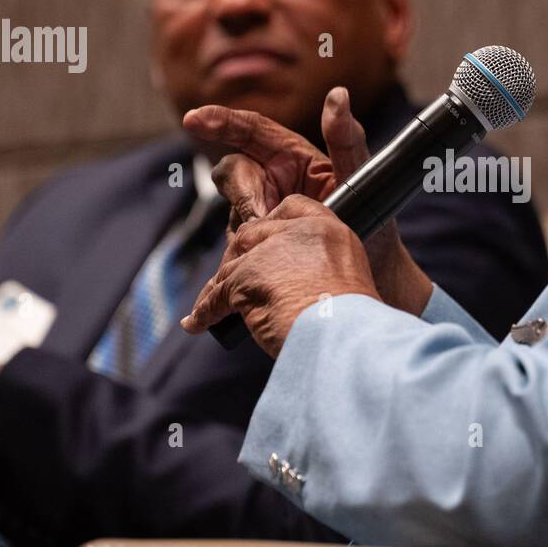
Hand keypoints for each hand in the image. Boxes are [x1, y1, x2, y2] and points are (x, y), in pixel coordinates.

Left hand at [180, 195, 381, 355]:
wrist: (343, 338)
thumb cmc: (351, 322)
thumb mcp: (348, 281)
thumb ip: (321, 271)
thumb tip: (299, 285)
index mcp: (328, 230)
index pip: (292, 208)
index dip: (272, 224)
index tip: (264, 243)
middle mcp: (298, 234)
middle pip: (253, 235)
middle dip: (239, 258)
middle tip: (234, 282)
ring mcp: (268, 255)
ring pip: (231, 268)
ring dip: (219, 289)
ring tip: (209, 309)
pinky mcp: (244, 279)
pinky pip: (216, 296)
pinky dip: (205, 312)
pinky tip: (197, 323)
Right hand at [184, 87, 431, 313]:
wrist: (372, 275)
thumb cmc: (372, 221)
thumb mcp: (360, 179)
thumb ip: (347, 138)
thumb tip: (338, 94)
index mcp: (293, 156)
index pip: (249, 129)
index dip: (220, 121)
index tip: (193, 119)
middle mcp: (272, 179)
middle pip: (233, 170)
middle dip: (243, 190)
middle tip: (262, 215)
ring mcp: (261, 212)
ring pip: (231, 209)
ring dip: (248, 225)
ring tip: (283, 242)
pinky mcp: (254, 244)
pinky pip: (234, 242)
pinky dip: (243, 251)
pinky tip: (266, 261)